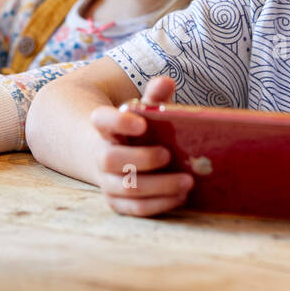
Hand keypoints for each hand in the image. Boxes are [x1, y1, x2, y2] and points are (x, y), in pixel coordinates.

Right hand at [89, 75, 192, 216]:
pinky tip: (181, 196)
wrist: (115, 156)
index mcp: (105, 129)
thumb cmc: (138, 131)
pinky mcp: (117, 202)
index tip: (141, 123)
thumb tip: (166, 81)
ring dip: (158, 187)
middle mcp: (101, 156)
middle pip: (110, 159)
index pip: (102, 121)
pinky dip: (159, 204)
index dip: (118, 122)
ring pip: (126, 188)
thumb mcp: (145, 112)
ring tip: (188, 181)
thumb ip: (154, 97)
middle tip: (168, 154)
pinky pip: (135, 209)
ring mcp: (107, 182)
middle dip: (141, 159)